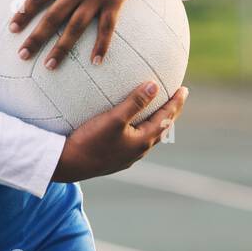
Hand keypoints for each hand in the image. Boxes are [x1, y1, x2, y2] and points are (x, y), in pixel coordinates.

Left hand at [9, 0, 161, 68]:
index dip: (24, 13)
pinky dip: (102, 45)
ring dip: (62, 47)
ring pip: (76, 27)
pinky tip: (95, 61)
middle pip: (53, 16)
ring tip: (49, 66)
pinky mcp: (115, 1)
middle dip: (36, 37)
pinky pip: (107, 28)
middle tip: (22, 55)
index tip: (12, 28)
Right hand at [52, 83, 188, 181]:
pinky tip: (131, 123)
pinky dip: (140, 126)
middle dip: (170, 112)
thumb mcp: (114, 119)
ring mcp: (127, 155)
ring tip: (158, 109)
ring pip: (148, 135)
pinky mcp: (115, 157)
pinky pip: (135, 138)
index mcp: (143, 141)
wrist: (67, 164)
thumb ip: (135, 102)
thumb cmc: (90, 141)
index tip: (184, 89)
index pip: (166, 118)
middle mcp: (138, 150)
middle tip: (177, 97)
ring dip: (156, 120)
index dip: (176, 103)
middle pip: (161, 128)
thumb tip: (154, 86)